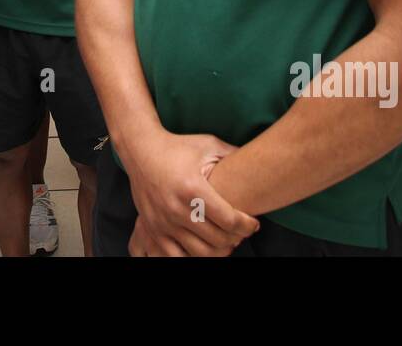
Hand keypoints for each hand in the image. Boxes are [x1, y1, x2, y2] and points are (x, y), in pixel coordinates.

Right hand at [124, 130, 259, 256]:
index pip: (229, 220)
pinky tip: (203, 246)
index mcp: (193, 189)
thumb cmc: (178, 146)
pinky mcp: (153, 229)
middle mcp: (177, 209)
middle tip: (242, 232)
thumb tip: (261, 160)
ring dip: (219, 250)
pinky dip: (193, 256)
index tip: (254, 223)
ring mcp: (163, 222)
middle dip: (237, 238)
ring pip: (200, 252)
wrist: (140, 150)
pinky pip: (176, 257)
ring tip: (226, 240)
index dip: (247, 226)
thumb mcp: (208, 145)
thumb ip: (234, 155)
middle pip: (218, 239)